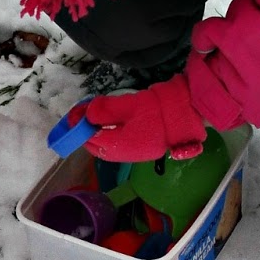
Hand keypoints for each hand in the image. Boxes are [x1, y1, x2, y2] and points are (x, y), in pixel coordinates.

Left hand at [83, 74, 206, 161]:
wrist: (185, 116)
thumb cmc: (156, 108)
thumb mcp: (128, 104)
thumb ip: (105, 109)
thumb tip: (87, 113)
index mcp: (119, 145)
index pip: (90, 138)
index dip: (79, 126)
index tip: (74, 114)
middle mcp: (124, 155)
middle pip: (97, 147)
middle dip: (86, 133)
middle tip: (81, 117)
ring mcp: (134, 156)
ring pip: (107, 149)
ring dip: (97, 137)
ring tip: (94, 121)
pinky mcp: (142, 152)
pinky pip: (117, 148)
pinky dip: (109, 138)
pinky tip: (109, 127)